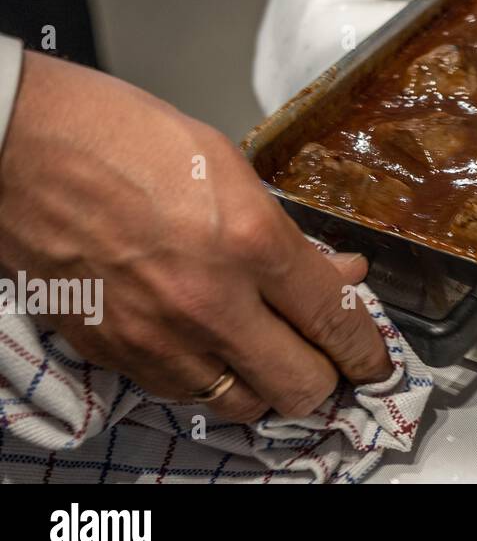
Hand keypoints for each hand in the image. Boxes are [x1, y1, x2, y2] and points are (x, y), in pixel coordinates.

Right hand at [0, 52, 391, 422]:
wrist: (19, 150)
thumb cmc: (121, 138)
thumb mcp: (230, 167)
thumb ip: (288, 232)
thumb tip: (335, 271)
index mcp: (251, 242)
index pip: (337, 320)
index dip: (368, 348)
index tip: (376, 358)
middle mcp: (211, 303)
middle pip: (303, 384)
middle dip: (329, 376)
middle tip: (332, 358)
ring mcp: (160, 338)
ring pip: (246, 403)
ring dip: (270, 385)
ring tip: (274, 355)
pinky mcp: (116, 355)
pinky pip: (185, 394)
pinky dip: (213, 381)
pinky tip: (215, 349)